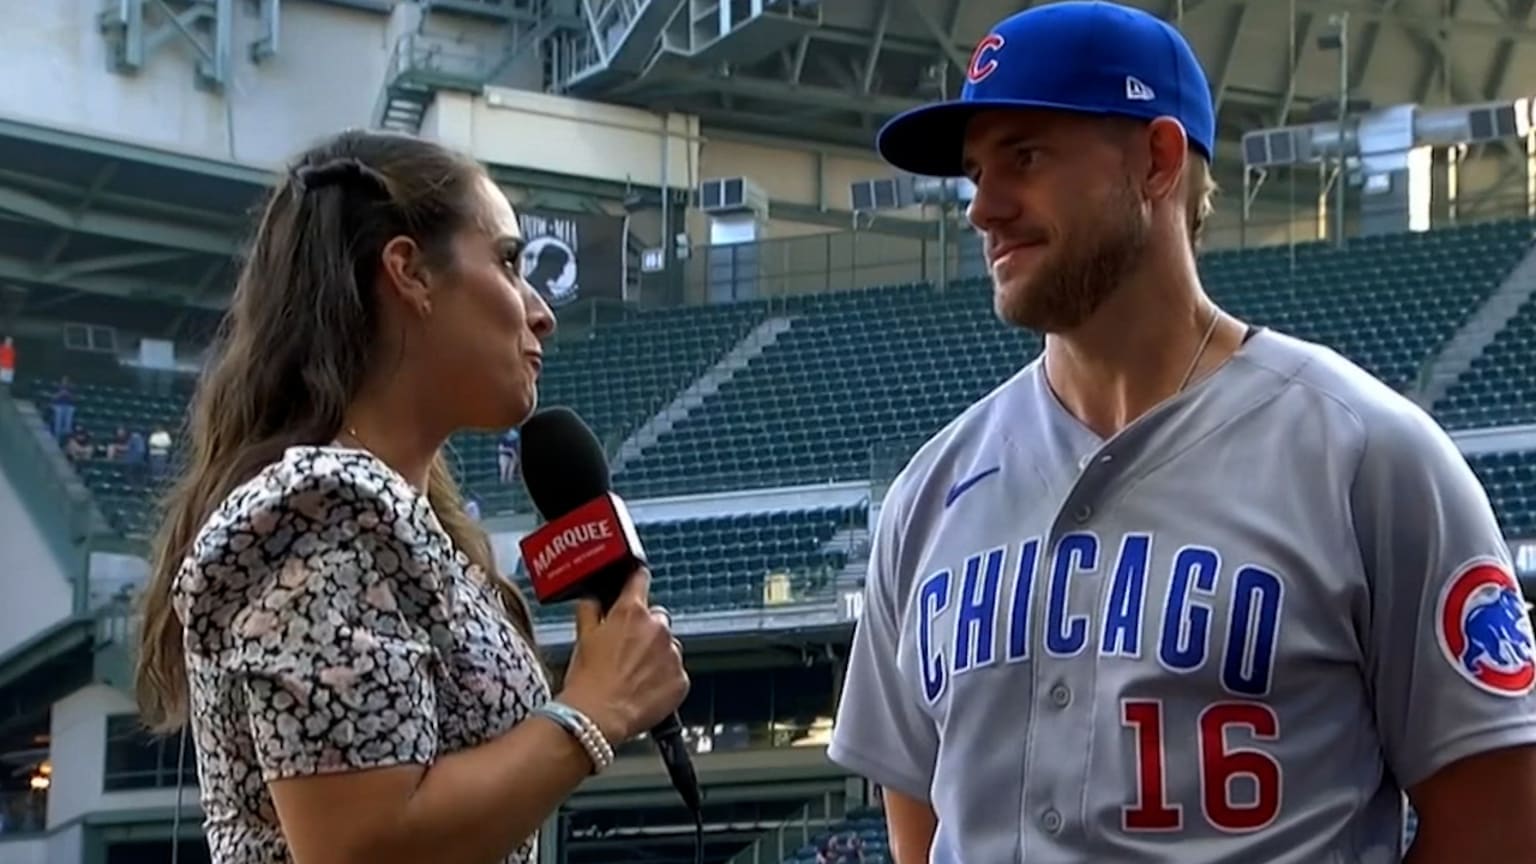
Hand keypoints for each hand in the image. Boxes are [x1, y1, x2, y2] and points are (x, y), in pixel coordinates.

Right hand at [559, 568, 688, 743]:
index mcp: (631, 612)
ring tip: (634, 675)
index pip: (640, 579)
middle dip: (645, 629)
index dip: (636, 580)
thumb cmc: (587, 680)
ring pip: (668, 646)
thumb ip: (589, 610)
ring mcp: (672, 654)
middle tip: (626, 650)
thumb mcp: (582, 637)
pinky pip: (675, 673)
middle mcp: (657, 628)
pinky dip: (664, 678)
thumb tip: (592, 599)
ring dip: (656, 655)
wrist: (597, 718)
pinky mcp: (681, 680)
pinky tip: (644, 689)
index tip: (636, 581)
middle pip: (657, 618)